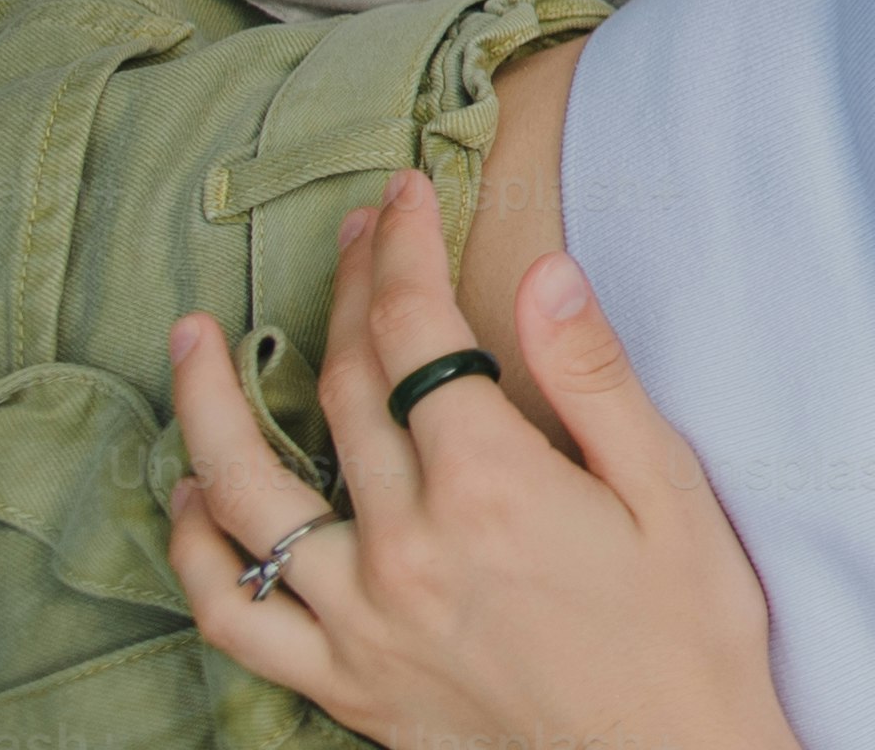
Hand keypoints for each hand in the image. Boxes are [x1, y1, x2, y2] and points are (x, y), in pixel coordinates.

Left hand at [164, 172, 794, 749]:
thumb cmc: (685, 627)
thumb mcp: (671, 489)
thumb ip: (594, 379)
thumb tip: (545, 273)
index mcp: (494, 487)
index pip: (418, 336)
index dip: (405, 252)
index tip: (405, 197)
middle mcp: (408, 546)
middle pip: (344, 386)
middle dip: (348, 288)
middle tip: (357, 231)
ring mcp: (361, 617)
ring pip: (250, 492)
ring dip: (208, 402)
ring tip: (192, 340)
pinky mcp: (341, 677)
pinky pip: (234, 611)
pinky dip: (193, 550)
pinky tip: (189, 497)